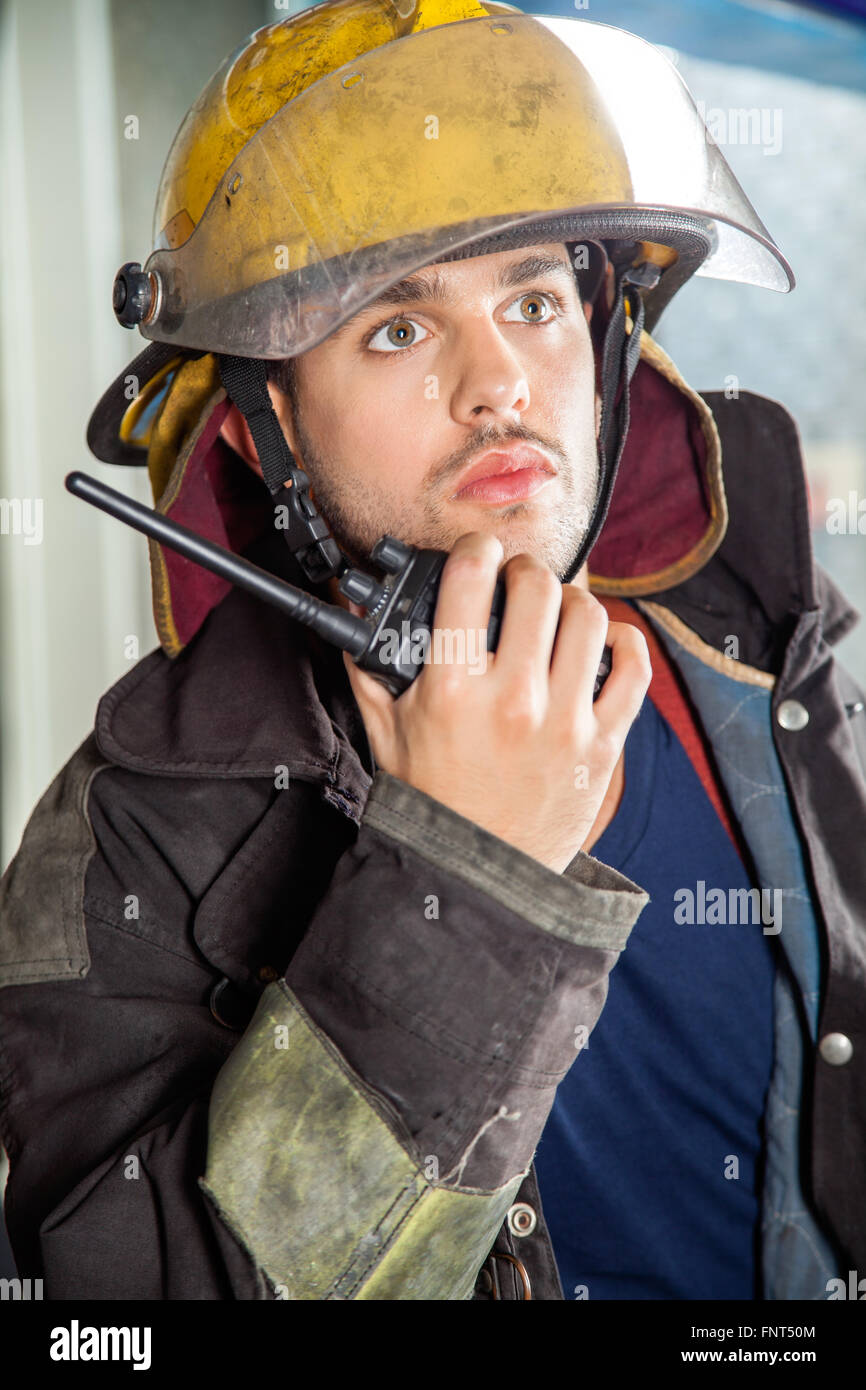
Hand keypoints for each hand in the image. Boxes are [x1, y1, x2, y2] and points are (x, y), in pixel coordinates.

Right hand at [343, 532, 650, 873]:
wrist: (475, 874)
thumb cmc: (431, 801)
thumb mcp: (385, 732)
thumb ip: (367, 667)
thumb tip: (351, 612)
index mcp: (453, 691)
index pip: (469, 580)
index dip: (475, 549)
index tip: (477, 553)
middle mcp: (512, 701)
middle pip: (536, 588)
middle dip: (525, 571)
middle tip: (517, 582)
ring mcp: (564, 723)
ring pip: (588, 617)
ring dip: (571, 600)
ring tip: (557, 611)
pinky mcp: (603, 745)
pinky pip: (633, 668)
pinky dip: (623, 640)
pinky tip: (601, 640)